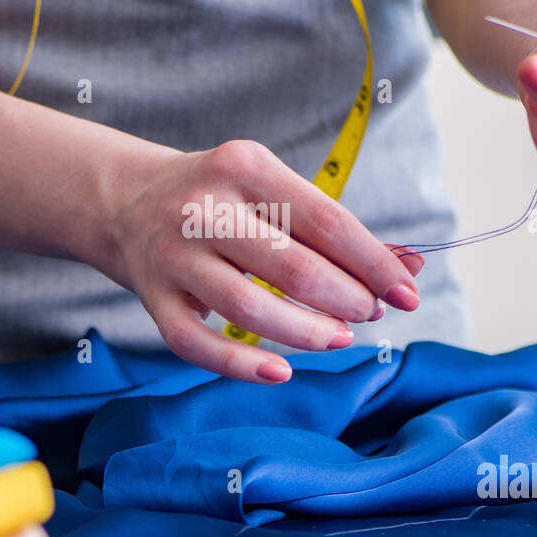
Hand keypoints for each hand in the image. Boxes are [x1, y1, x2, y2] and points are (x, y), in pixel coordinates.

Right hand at [101, 140, 423, 382]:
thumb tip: (409, 270)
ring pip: (249, 308)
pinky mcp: (152, 297)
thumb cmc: (224, 202)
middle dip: (347, 299)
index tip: (407, 293)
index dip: (374, 263)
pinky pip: (197, 344)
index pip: (327, 221)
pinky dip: (242, 364)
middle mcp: (204, 207)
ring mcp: (173, 254)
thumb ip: (337, 232)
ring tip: (339, 338)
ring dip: (307, 332)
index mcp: (245, 166)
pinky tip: (281, 370)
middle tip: (368, 314)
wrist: (127, 201)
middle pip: (294, 267)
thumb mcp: (274, 193)